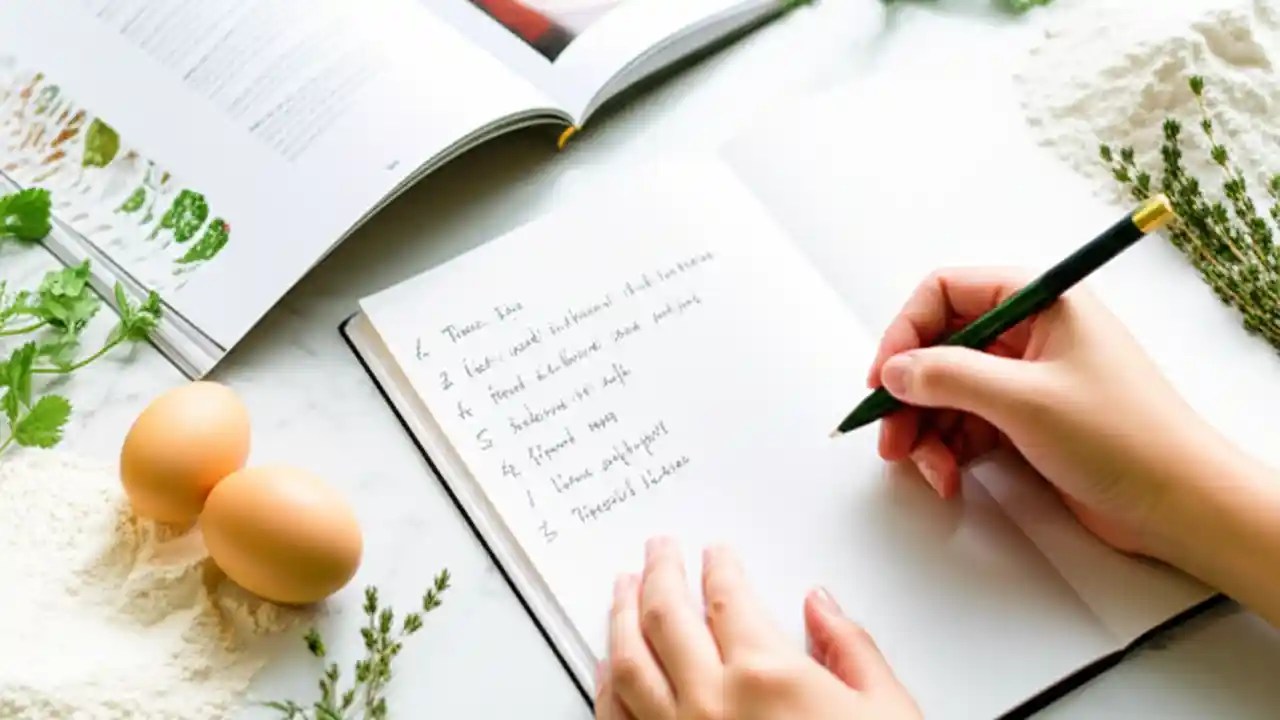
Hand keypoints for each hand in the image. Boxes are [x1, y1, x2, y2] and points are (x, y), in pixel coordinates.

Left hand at [595, 537, 919, 719]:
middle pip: (667, 614)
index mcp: (766, 675)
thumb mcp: (888, 711)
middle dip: (660, 572)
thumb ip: (851, 650)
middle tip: (657, 549)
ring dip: (620, 615)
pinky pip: (613, 716)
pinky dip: (605, 682)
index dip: (718, 567)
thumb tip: (821, 605)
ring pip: (626, 660)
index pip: (728, 596)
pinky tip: (607, 666)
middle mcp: (709, 701)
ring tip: (622, 589)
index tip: (714, 554)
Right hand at [866, 267, 1241, 559]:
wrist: (1181, 505)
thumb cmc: (1127, 439)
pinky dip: (948, 450)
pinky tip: (950, 476)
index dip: (907, 331)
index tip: (885, 377)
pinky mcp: (1026, 422)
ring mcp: (1027, 380)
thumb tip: (896, 371)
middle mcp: (1030, 333)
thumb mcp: (1026, 400)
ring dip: (925, 430)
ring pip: (947, 392)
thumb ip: (951, 377)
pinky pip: (965, 425)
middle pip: (940, 348)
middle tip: (890, 435)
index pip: (946, 292)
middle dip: (910, 393)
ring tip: (926, 468)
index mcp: (1040, 302)